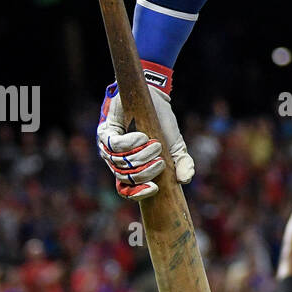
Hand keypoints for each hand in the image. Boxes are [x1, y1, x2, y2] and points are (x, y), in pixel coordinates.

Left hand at [96, 77, 193, 199]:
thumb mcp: (175, 146)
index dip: (138, 193)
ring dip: (142, 156)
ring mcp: (107, 148)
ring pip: (120, 162)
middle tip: (161, 161)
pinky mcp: (105, 132)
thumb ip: (182, 163)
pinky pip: (114, 145)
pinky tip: (142, 137)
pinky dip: (130, 144)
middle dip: (146, 172)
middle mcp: (115, 161)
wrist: (156, 98)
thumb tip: (185, 180)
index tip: (155, 189)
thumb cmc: (162, 123)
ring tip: (156, 144)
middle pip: (125, 178)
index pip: (126, 190)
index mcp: (130, 169)